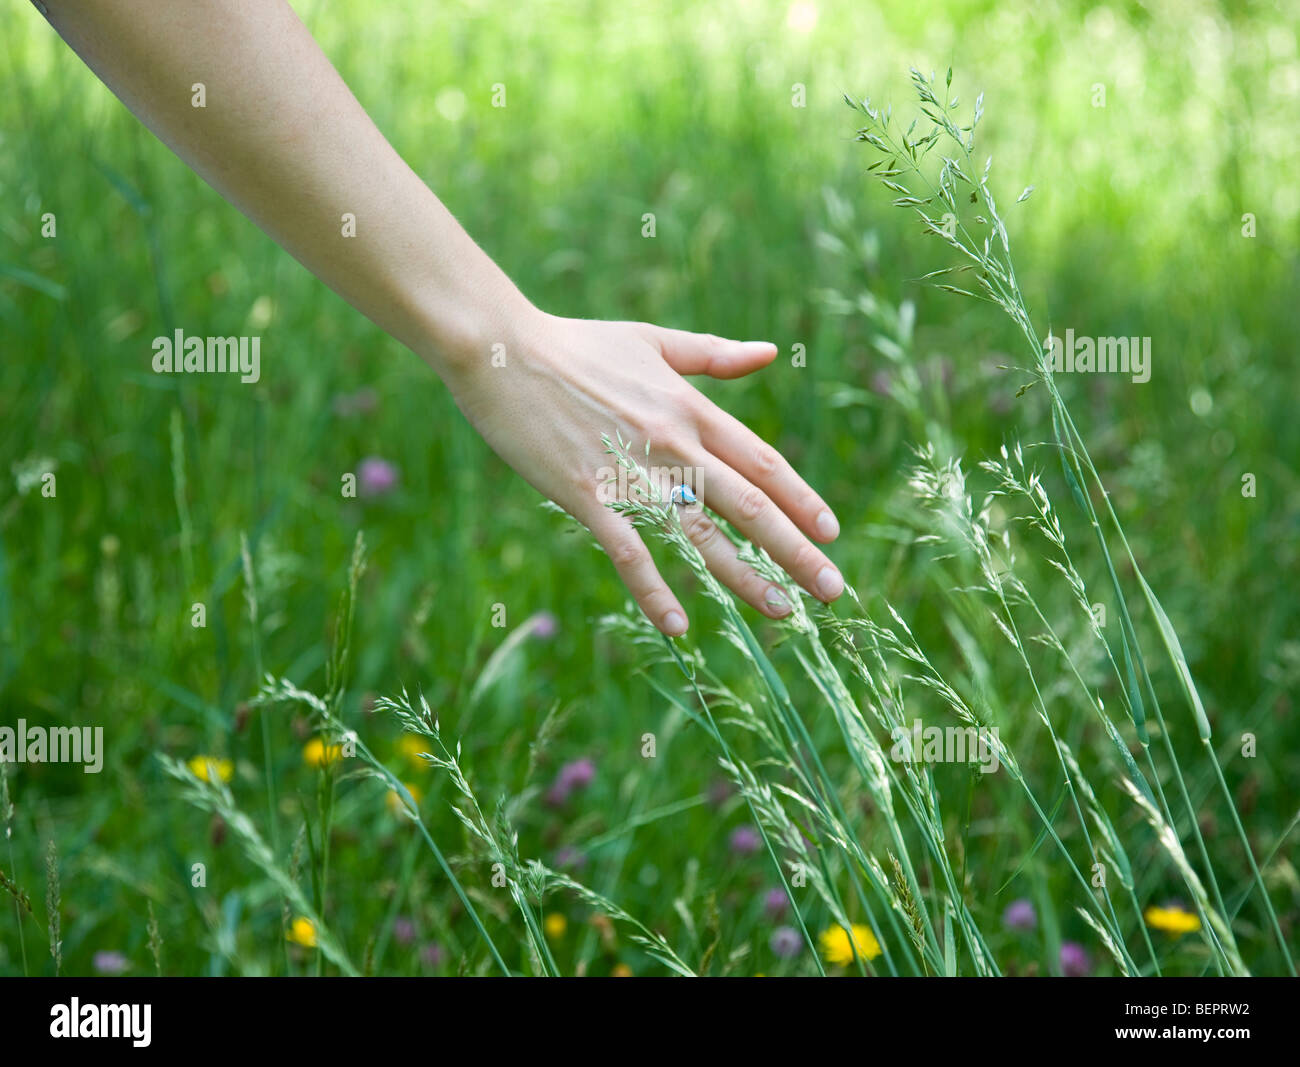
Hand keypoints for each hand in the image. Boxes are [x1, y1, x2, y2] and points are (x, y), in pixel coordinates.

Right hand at [440, 310, 843, 634]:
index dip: (801, 501)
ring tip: (782, 610)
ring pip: (700, 535)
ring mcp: (631, 472)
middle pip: (748, 505)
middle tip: (833, 589)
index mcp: (691, 409)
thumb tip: (770, 353)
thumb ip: (714, 356)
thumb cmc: (577, 345)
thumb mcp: (653, 341)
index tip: (832, 534)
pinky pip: (630, 552)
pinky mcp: (587, 494)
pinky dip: (655, 590)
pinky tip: (678, 626)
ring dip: (745, 577)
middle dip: (796, 550)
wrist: (503, 351)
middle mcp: (673, 444)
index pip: (763, 463)